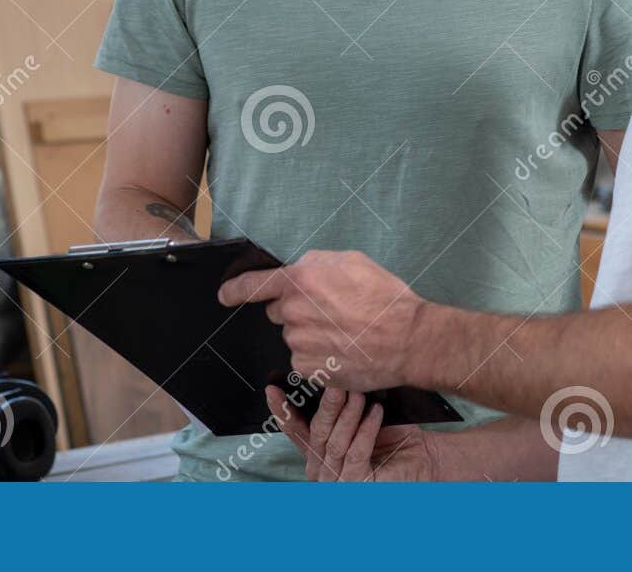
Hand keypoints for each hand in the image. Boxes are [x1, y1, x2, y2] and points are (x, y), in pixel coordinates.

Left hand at [218, 250, 425, 390]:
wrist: (407, 340)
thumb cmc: (385, 299)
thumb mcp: (352, 261)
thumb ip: (317, 263)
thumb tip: (301, 270)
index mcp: (301, 280)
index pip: (254, 285)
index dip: (235, 290)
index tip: (224, 296)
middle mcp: (293, 312)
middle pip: (280, 312)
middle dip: (298, 310)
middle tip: (332, 312)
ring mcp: (299, 343)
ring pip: (295, 337)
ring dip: (311, 335)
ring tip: (345, 334)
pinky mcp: (309, 369)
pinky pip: (305, 360)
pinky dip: (319, 357)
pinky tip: (343, 351)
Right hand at [269, 386, 437, 480]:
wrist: (422, 460)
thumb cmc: (392, 438)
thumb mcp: (362, 417)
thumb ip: (343, 405)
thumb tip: (334, 375)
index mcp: (317, 452)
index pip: (295, 430)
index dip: (283, 410)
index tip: (273, 389)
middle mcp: (321, 469)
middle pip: (318, 432)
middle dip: (326, 405)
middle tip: (336, 382)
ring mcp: (336, 481)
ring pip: (336, 442)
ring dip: (348, 415)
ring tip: (360, 393)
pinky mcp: (357, 485)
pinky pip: (356, 453)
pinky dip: (365, 431)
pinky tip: (375, 413)